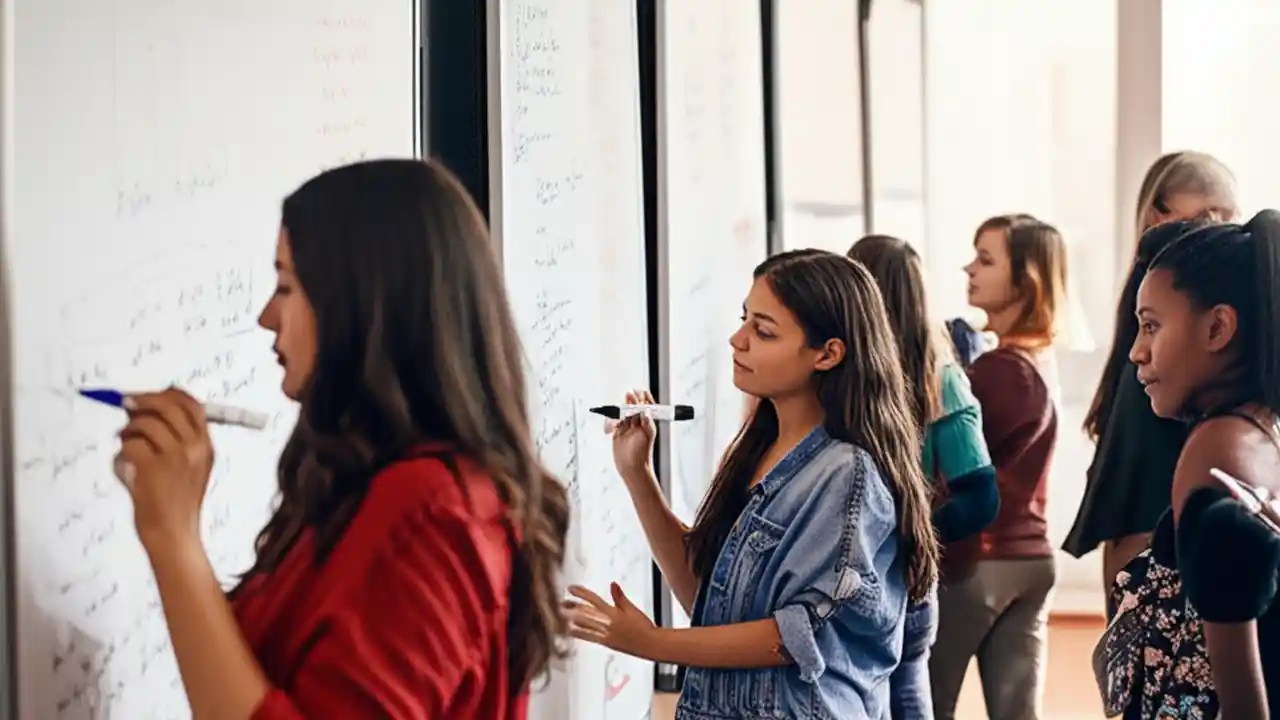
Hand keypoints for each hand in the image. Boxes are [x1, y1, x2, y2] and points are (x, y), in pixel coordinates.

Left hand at [113, 388, 214, 550]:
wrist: (173, 534)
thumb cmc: (175, 503)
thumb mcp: (189, 467)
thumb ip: (173, 439)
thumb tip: (140, 409)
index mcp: (206, 446)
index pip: (191, 404)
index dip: (166, 394)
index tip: (145, 395)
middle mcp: (194, 448)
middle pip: (167, 405)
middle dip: (142, 400)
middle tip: (125, 402)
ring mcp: (175, 457)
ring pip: (144, 423)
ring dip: (128, 431)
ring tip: (126, 445)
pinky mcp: (153, 468)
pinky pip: (130, 444)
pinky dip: (121, 454)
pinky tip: (125, 468)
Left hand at [565, 582, 658, 658]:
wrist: (651, 645)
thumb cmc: (644, 626)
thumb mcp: (632, 609)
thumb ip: (620, 597)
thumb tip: (612, 584)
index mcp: (614, 613)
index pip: (593, 599)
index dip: (581, 593)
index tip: (570, 588)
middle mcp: (608, 623)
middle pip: (586, 612)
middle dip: (572, 606)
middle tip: (560, 602)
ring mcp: (606, 634)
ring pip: (585, 625)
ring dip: (572, 618)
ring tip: (561, 614)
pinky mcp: (607, 643)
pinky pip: (590, 637)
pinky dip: (579, 633)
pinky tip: (571, 630)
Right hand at [611, 389, 656, 482]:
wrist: (632, 467)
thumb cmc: (642, 454)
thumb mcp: (648, 436)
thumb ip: (647, 423)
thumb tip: (646, 410)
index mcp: (646, 424)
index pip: (645, 407)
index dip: (642, 399)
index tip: (639, 392)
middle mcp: (636, 425)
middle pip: (632, 408)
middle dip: (631, 401)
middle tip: (629, 394)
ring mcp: (626, 429)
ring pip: (622, 414)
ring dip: (620, 410)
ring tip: (619, 407)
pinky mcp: (617, 434)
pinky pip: (614, 423)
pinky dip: (612, 421)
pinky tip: (612, 422)